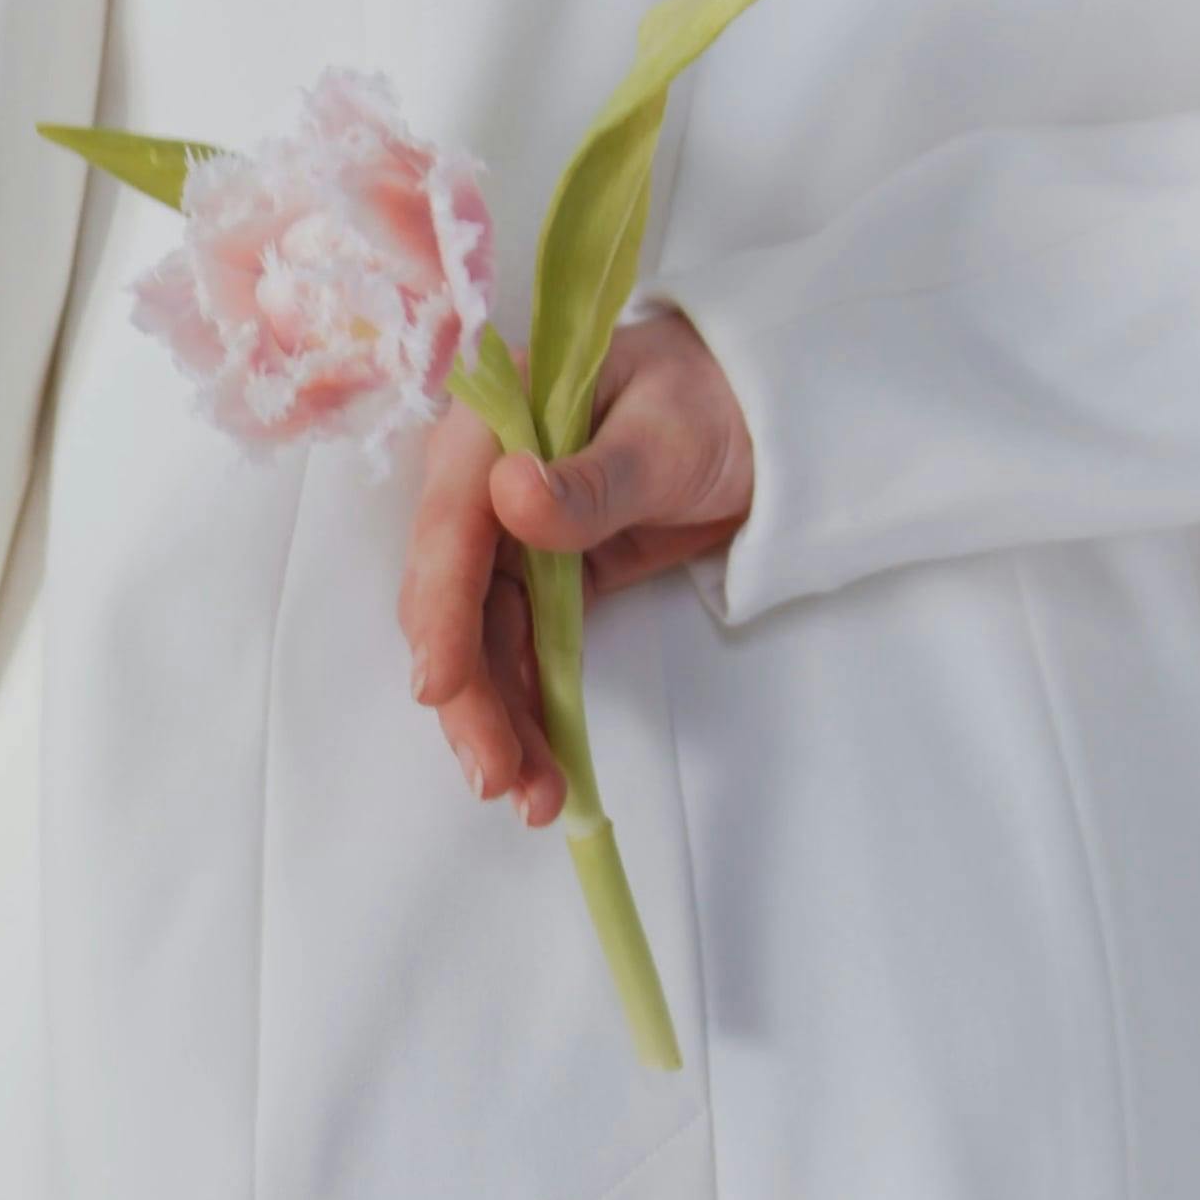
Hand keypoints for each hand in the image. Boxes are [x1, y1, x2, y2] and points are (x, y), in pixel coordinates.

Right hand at [401, 310, 754, 825]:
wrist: (759, 417)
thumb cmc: (708, 403)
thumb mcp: (664, 436)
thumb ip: (592, 480)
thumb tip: (511, 497)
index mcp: (488, 430)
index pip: (450, 530)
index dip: (442, 613)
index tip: (439, 687)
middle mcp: (478, 489)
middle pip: (452, 602)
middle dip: (469, 693)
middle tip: (493, 774)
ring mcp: (506, 542)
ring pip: (482, 643)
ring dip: (498, 720)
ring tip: (528, 796)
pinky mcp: (541, 582)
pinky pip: (522, 653)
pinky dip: (529, 709)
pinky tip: (539, 766)